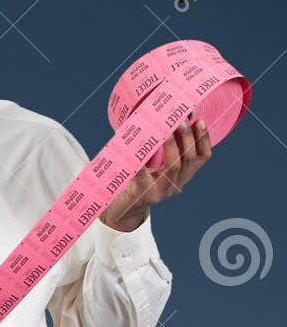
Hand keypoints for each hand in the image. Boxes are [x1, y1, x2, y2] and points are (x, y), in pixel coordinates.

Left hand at [101, 116, 212, 231]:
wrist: (121, 208)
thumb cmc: (137, 181)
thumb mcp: (155, 167)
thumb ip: (163, 149)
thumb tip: (165, 118)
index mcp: (182, 176)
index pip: (202, 158)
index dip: (204, 139)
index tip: (200, 121)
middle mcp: (175, 185)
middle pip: (189, 160)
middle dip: (187, 138)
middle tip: (181, 120)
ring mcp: (161, 191)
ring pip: (173, 166)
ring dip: (171, 145)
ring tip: (165, 130)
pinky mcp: (143, 194)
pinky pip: (142, 174)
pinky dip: (140, 160)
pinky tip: (137, 147)